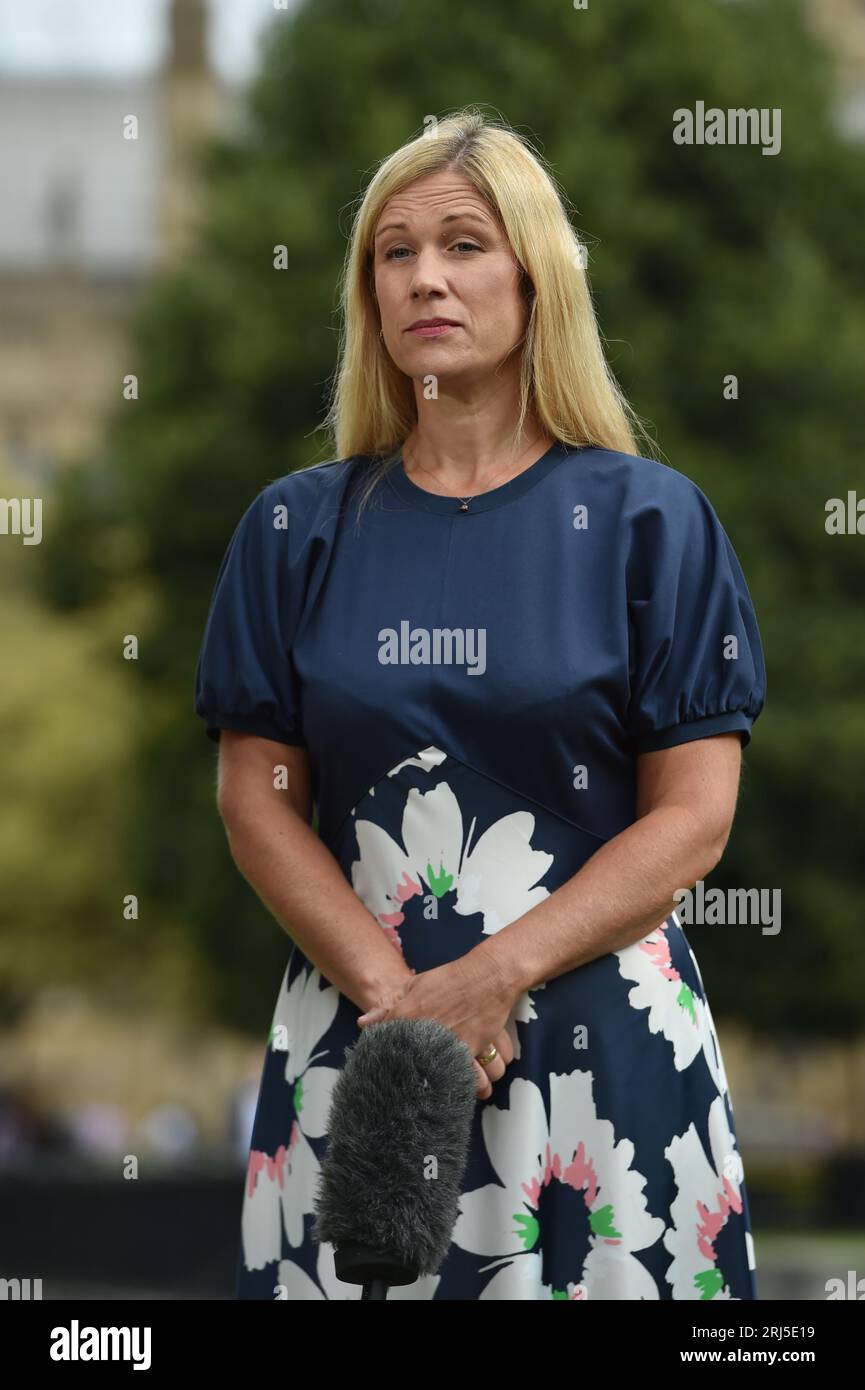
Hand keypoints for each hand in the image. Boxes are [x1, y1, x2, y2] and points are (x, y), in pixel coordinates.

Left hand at [357, 951, 517, 1100]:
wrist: (487, 976)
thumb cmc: (450, 978)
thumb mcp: (415, 985)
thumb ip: (388, 1006)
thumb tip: (363, 1023)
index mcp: (406, 1015)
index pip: (384, 1048)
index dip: (384, 1063)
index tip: (387, 1073)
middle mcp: (425, 1033)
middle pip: (411, 1072)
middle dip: (413, 1083)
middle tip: (414, 1089)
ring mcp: (450, 1045)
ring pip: (443, 1081)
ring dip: (445, 1088)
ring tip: (444, 1092)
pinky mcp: (472, 1051)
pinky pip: (469, 1078)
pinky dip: (470, 1085)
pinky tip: (468, 1087)